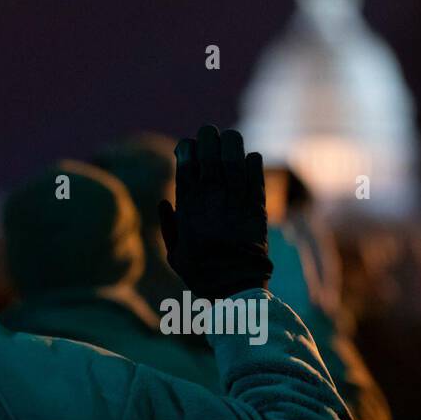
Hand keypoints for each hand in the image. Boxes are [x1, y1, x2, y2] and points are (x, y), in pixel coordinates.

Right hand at [157, 124, 273, 298]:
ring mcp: (236, 199)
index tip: (188, 146)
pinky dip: (253, 162)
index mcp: (188, 205)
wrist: (236, 286)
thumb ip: (168, 226)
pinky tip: (250, 158)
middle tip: (209, 134)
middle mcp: (211, 197)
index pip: (186, 162)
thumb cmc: (202, 273)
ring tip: (230, 138)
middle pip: (209, 153)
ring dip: (231, 143)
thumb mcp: (175, 253)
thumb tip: (163, 203)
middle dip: (208, 138)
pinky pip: (255, 175)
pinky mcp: (257, 206)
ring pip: (233, 157)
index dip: (187, 148)